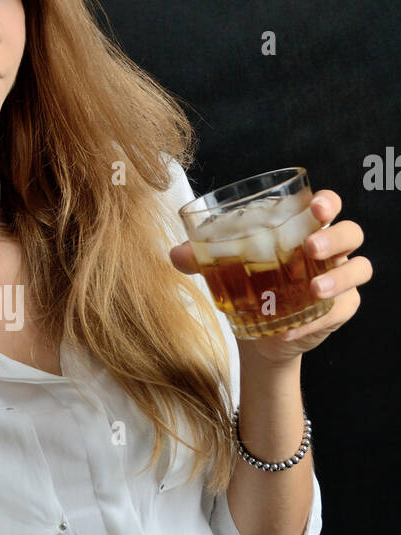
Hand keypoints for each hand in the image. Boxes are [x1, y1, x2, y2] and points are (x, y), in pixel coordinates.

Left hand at [169, 189, 373, 362]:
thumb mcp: (224, 269)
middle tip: (310, 246)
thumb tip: (176, 253)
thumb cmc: (248, 285)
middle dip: (335, 236)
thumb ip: (201, 258)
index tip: (316, 207)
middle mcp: (329, 249)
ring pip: (359, 269)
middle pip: (351, 232)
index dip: (328, 202)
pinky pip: (342, 310)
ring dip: (339, 278)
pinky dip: (320, 318)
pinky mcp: (340, 309)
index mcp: (304, 228)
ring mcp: (339, 278)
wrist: (258, 332)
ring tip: (314, 290)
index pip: (326, 205)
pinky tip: (291, 328)